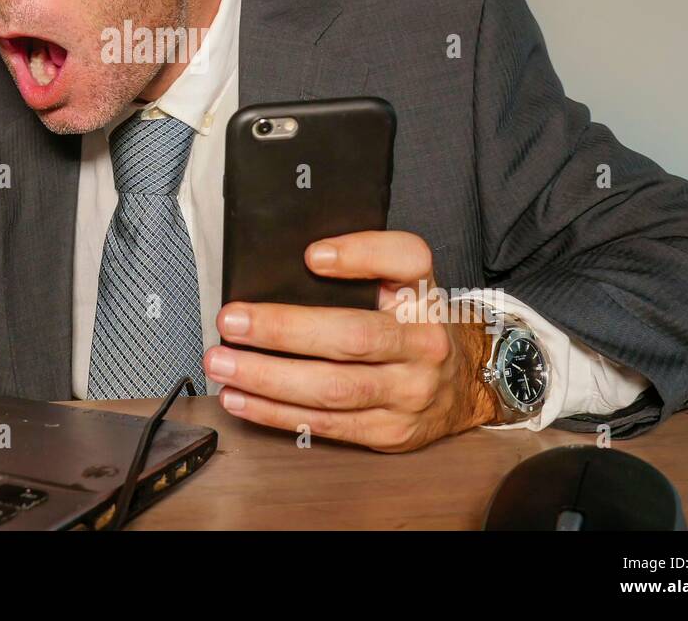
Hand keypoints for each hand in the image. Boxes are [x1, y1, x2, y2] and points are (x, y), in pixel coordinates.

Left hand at [204, 231, 497, 452]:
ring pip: (332, 389)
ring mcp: (409, 394)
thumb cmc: (415, 327)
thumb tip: (291, 264)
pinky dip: (275, 412)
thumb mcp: (404, 286)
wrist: (464, 388)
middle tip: (233, 321)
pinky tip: (240, 397)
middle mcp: (423, 344)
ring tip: (223, 363)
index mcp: (425, 295)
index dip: (360, 254)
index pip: (406, 260)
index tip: (311, 256)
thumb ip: (362, 268)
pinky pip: (325, 424)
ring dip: (268, 378)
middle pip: (353, 336)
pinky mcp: (389, 432)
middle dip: (284, 329)